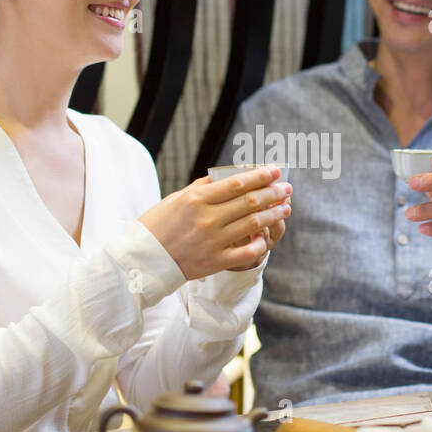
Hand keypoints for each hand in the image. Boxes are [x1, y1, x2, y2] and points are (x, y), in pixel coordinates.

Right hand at [139, 166, 290, 279]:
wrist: (143, 260)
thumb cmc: (157, 226)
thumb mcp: (176, 199)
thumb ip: (203, 188)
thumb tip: (227, 176)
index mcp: (196, 199)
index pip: (236, 183)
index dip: (260, 176)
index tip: (275, 170)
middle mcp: (206, 219)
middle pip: (249, 202)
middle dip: (273, 193)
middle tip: (287, 188)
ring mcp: (212, 241)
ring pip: (252, 224)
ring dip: (273, 214)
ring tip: (285, 207)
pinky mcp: (215, 261)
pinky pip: (246, 252)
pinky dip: (259, 243)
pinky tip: (266, 236)